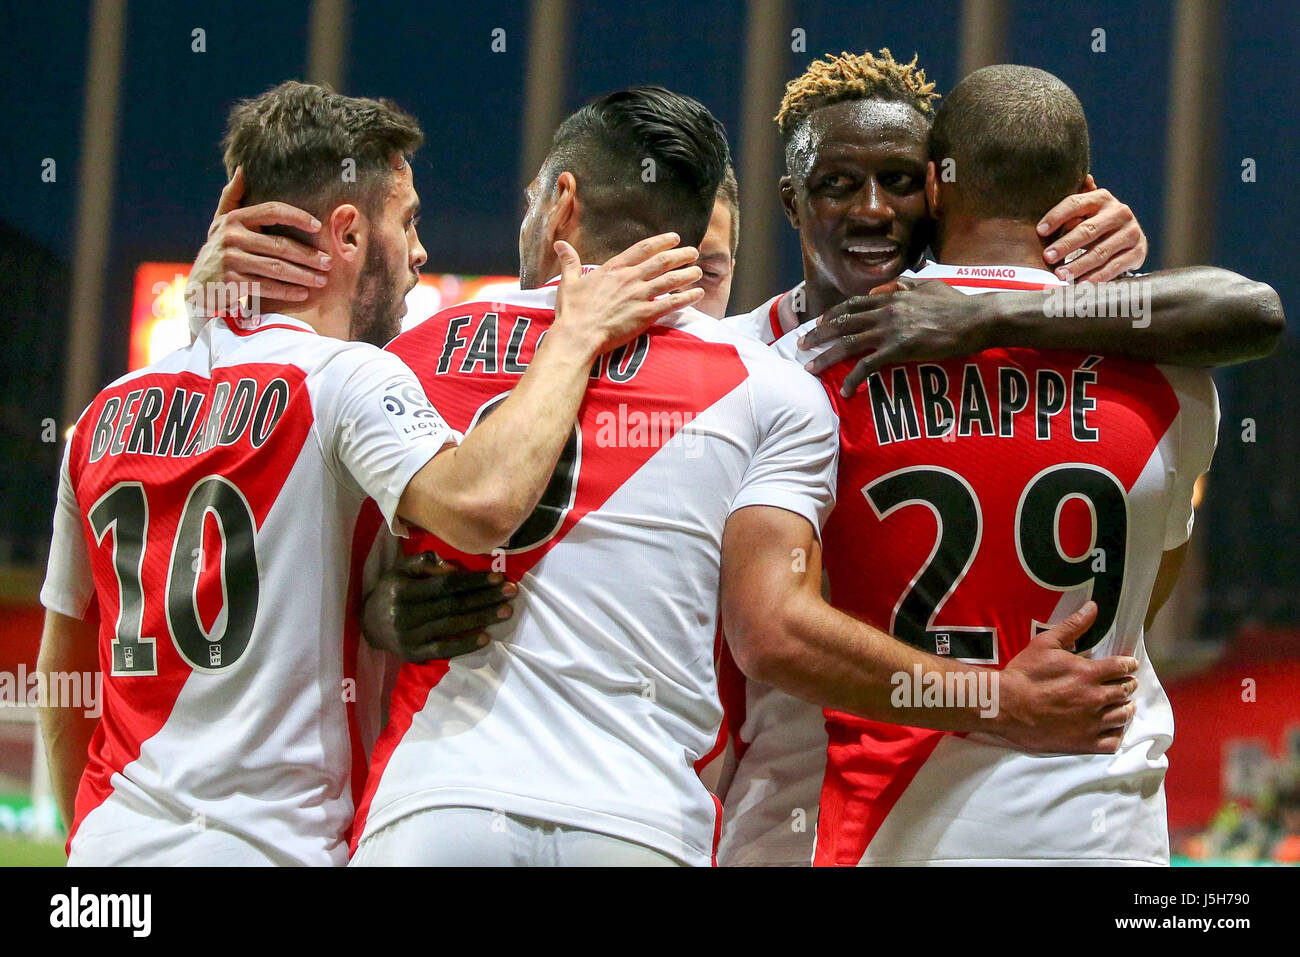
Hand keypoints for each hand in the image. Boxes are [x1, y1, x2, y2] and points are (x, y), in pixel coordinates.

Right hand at [186, 166, 330, 323]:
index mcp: (234, 219)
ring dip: (303, 275)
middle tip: (328, 262)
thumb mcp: (221, 222)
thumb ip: (232, 197)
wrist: (199, 286)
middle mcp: (231, 237)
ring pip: (276, 268)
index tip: (318, 226)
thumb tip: (242, 169)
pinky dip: (287, 291)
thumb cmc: (220, 250)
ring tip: (322, 280)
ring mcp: (230, 260)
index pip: (272, 211)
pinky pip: (266, 286)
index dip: (297, 217)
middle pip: (279, 245)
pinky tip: (303, 294)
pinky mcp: (231, 282)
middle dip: (308, 255)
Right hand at [361, 552, 516, 660]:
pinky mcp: (412, 655)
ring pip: (451, 627)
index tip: (498, 577)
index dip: (473, 581)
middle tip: (511, 592)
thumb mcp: (400, 570)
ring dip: (481, 618)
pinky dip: (465, 645)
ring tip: (506, 611)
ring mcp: (409, 637)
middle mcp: (405, 614)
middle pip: (452, 605)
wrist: (368, 625)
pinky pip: (442, 651)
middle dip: (485, 598)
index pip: (445, 585)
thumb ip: (424, 563)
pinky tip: (486, 637)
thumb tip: (454, 567)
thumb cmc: (391, 592)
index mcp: (403, 590)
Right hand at [550, 233, 702, 355]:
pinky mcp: (645, 315)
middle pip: (661, 261)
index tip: (674, 238)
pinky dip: (686, 298)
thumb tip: (560, 244)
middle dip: (680, 255)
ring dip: (687, 274)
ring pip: (670, 280)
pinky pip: (671, 303)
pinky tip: (698, 294)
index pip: (642, 249)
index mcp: (613, 269)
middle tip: (693, 252)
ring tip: (698, 271)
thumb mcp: (568, 282)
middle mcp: (629, 279)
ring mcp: (639, 296)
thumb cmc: (572, 311)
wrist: (578, 335)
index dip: (661, 242)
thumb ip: (569, 262)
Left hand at [802, 278, 985, 396]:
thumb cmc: (957, 304)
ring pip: (848, 343)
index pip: (853, 304)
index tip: (818, 323)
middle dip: (818, 334)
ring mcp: (891, 330)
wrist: (976, 318)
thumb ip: (906, 285)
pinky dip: (853, 379)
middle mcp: (886, 311)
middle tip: (801, 345)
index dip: (832, 314)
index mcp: (892, 297)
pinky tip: (845, 390)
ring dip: (825, 356)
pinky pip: (868, 366)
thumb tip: (889, 286)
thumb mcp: (929, 285)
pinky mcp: (900, 349)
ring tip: (810, 367)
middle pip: (842, 322)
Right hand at [992, 602, 1139, 753]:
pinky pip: (1112, 742)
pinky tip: (1111, 728)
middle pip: (1125, 691)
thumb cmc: (1024, 673)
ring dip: (1126, 708)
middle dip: (1128, 685)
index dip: (1128, 665)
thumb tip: (1093, 607)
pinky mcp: (1083, 742)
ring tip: (1123, 705)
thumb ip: (1073, 626)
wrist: (1005, 705)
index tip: (1128, 665)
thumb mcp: (1046, 643)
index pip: (1122, 667)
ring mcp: (1091, 723)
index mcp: (1088, 673)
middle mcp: (1095, 698)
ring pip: (1123, 716)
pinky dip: (1116, 734)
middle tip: (1125, 684)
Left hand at [1037, 176, 1147, 282]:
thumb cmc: (1097, 223)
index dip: (1056, 217)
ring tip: (1060, 275)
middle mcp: (1119, 212)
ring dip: (1078, 265)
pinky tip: (1081, 283)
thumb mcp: (1085, 212)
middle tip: (1047, 257)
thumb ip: (1070, 208)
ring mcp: (1130, 232)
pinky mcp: (1137, 251)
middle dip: (1065, 245)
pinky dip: (1096, 277)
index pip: (1075, 204)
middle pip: (1088, 230)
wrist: (1130, 236)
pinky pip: (1114, 267)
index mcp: (1101, 198)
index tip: (1040, 231)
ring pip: (1100, 251)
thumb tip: (1053, 198)